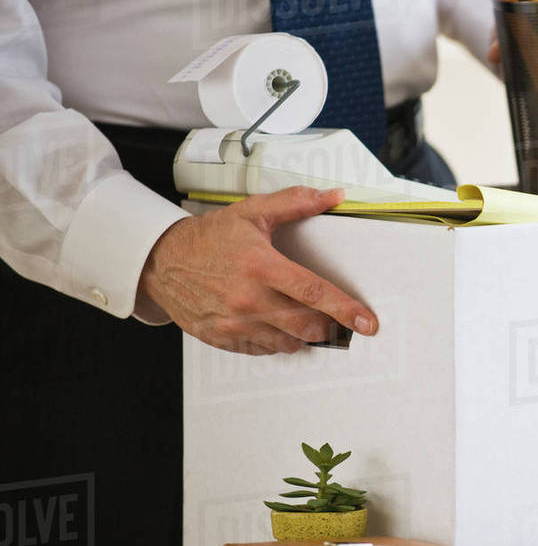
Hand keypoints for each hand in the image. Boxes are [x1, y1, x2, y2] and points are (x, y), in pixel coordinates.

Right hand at [138, 186, 378, 354]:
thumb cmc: (209, 237)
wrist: (160, 261)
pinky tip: (274, 322)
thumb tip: (333, 196)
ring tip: (303, 318)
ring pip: (289, 342)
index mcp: (260, 265)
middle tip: (337, 320)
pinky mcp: (223, 339)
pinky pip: (265, 350)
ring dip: (304, 334)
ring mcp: (234, 322)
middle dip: (330, 326)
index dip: (346, 309)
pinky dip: (278, 340)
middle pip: (307, 325)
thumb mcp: (251, 213)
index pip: (314, 292)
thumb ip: (295, 203)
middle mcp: (248, 298)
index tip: (368, 322)